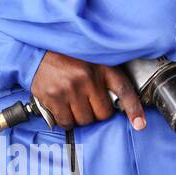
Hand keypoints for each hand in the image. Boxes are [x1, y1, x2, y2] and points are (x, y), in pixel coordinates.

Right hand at [31, 51, 145, 130]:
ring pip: (84, 120)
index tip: (140, 124)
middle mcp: (87, 78)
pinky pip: (66, 121)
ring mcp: (69, 88)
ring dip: (80, 117)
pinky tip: (62, 108)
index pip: (123, 90)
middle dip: (96, 113)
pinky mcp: (52, 96)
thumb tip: (117, 102)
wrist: (35, 50)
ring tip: (73, 104)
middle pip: (102, 114)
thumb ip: (104, 77)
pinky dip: (65, 120)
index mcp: (100, 67)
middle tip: (87, 103)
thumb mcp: (90, 60)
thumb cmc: (64, 56)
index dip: (134, 110)